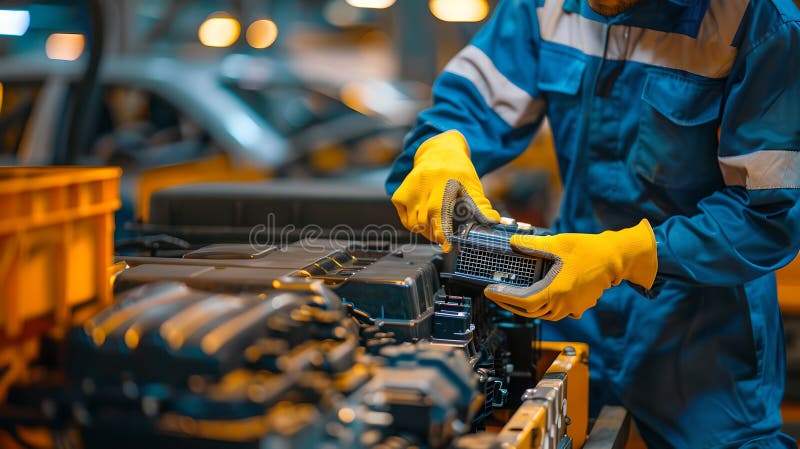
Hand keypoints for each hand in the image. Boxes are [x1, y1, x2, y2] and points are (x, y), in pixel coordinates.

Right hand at [391, 130, 499, 251]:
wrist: (439, 153)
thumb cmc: (458, 174)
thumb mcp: (472, 187)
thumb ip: (482, 206)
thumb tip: (493, 221)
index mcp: (445, 179)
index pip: (439, 210)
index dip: (442, 230)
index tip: (447, 246)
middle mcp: (424, 182)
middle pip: (425, 219)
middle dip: (436, 234)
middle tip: (446, 240)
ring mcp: (410, 188)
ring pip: (414, 223)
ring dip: (426, 232)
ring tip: (437, 230)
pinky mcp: (400, 194)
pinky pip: (405, 220)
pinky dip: (415, 226)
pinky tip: (426, 222)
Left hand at [484, 219, 657, 319]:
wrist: (616, 258)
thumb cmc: (588, 250)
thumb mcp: (557, 243)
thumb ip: (532, 245)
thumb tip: (512, 242)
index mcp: (555, 292)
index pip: (522, 302)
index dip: (504, 298)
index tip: (490, 292)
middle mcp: (563, 305)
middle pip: (530, 311)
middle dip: (510, 303)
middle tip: (496, 294)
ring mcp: (572, 309)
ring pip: (542, 314)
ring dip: (526, 307)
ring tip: (512, 296)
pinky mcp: (579, 307)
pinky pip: (555, 312)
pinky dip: (542, 306)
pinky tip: (537, 295)